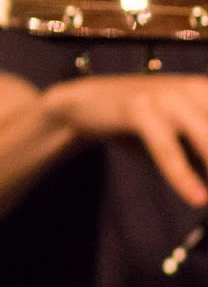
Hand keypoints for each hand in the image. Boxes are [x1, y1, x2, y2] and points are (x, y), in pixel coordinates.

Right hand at [44, 72, 207, 206]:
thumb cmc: (150, 122)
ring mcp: (167, 96)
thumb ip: (207, 152)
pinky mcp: (138, 107)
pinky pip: (165, 147)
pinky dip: (181, 174)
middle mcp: (197, 88)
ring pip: (205, 136)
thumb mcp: (188, 133)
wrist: (90, 102)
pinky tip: (197, 198)